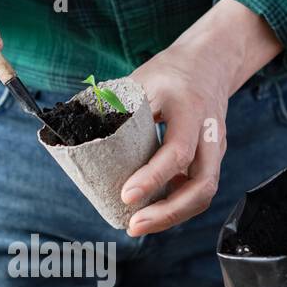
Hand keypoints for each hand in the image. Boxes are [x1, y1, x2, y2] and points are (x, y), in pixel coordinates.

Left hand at [122, 0, 282, 236]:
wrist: (210, 62)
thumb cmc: (169, 72)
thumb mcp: (141, 80)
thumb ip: (114, 107)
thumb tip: (71, 131)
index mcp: (189, 109)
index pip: (177, 152)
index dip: (152, 178)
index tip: (126, 196)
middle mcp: (209, 133)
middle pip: (202, 184)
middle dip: (169, 212)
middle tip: (134, 225)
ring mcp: (216, 149)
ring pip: (204, 194)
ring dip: (173, 216)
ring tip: (139, 225)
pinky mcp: (213, 160)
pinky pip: (199, 191)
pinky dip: (178, 207)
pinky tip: (153, 212)